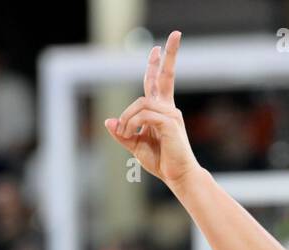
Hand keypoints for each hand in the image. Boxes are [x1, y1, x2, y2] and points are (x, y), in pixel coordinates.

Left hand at [104, 31, 202, 188]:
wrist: (178, 176)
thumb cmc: (161, 162)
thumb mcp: (135, 145)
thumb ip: (123, 132)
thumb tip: (109, 121)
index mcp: (162, 111)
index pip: (157, 83)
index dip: (155, 66)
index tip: (157, 48)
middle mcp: (168, 109)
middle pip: (166, 77)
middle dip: (169, 56)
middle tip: (175, 35)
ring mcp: (171, 114)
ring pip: (140, 103)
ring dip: (127, 119)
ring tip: (127, 134)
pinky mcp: (169, 123)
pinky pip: (143, 115)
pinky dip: (132, 124)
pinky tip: (131, 135)